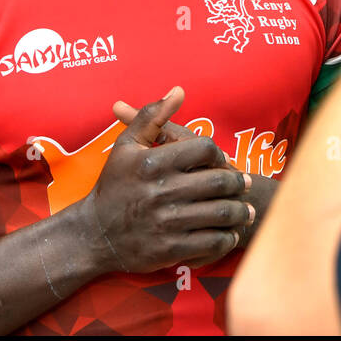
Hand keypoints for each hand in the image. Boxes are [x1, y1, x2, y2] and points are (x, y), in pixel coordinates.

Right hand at [110, 99, 273, 249]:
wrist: (93, 234)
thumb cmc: (114, 184)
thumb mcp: (126, 145)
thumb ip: (153, 115)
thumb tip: (179, 91)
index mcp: (152, 163)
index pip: (205, 149)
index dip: (220, 154)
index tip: (222, 162)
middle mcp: (160, 192)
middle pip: (219, 181)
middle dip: (240, 182)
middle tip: (247, 184)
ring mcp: (167, 222)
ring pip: (221, 213)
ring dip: (240, 211)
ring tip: (246, 209)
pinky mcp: (170, 250)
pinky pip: (213, 242)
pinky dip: (228, 237)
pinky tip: (230, 232)